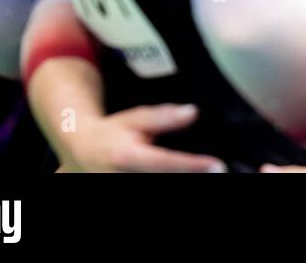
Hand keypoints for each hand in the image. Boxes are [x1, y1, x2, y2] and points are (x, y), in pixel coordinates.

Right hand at [58, 104, 226, 172]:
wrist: (84, 153)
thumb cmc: (115, 133)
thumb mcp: (136, 118)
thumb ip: (164, 117)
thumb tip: (193, 112)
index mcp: (128, 157)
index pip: (166, 162)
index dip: (193, 165)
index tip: (218, 166)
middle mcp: (124, 178)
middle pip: (168, 179)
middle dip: (194, 175)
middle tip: (221, 171)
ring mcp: (127, 188)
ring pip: (165, 184)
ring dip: (188, 177)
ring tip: (212, 173)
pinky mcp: (129, 194)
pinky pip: (160, 187)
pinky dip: (180, 178)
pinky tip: (194, 173)